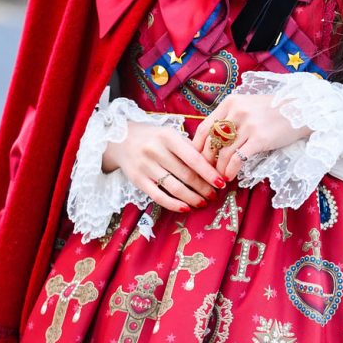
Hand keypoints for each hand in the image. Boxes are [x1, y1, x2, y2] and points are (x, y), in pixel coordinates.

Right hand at [103, 122, 225, 213]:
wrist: (121, 139)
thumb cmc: (154, 137)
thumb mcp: (171, 135)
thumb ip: (189, 148)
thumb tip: (213, 167)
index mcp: (168, 136)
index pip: (193, 158)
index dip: (209, 172)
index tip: (221, 182)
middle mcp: (155, 150)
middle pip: (186, 175)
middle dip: (203, 188)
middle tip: (215, 195)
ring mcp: (145, 166)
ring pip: (174, 187)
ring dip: (192, 198)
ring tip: (203, 202)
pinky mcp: (137, 180)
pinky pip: (158, 196)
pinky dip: (173, 204)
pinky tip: (185, 207)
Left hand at [190, 92, 311, 181]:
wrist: (302, 110)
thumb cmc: (273, 110)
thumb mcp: (248, 105)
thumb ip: (230, 117)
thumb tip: (212, 139)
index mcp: (230, 103)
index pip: (204, 128)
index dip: (197, 147)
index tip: (196, 160)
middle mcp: (236, 112)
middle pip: (211, 142)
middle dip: (206, 161)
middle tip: (206, 173)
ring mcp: (248, 125)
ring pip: (223, 153)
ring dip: (218, 169)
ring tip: (219, 178)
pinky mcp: (260, 138)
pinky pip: (238, 159)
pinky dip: (230, 170)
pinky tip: (230, 177)